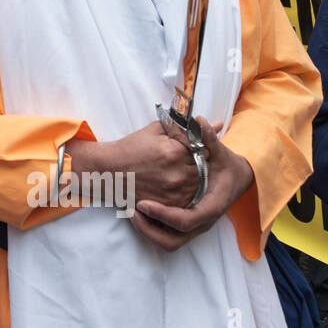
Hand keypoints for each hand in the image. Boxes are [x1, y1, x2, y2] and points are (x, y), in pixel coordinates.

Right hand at [83, 119, 205, 209]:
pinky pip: (188, 198)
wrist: (109, 170)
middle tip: (178, 162)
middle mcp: (179, 172)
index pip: (204, 148)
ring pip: (198, 184)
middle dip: (196, 163)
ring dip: (192, 178)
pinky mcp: (170, 204)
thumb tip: (218, 124)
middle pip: (203, 167)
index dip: (197, 148)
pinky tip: (171, 183)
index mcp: (177, 151)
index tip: (187, 148)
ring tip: (173, 172)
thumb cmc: (131, 148)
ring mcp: (175, 190)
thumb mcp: (157, 130)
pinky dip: (184, 191)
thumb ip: (188, 127)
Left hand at [131, 115, 254, 251]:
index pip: (186, 221)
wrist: (239, 179)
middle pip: (173, 240)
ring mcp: (195, 228)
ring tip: (131, 212)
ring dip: (148, 232)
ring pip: (168, 243)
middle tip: (131, 210)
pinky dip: (152, 230)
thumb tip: (200, 121)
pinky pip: (166, 237)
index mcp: (211, 206)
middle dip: (149, 228)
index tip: (143, 204)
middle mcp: (203, 222)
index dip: (163, 215)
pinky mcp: (187, 228)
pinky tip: (138, 213)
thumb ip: (209, 138)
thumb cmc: (227, 165)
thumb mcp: (220, 151)